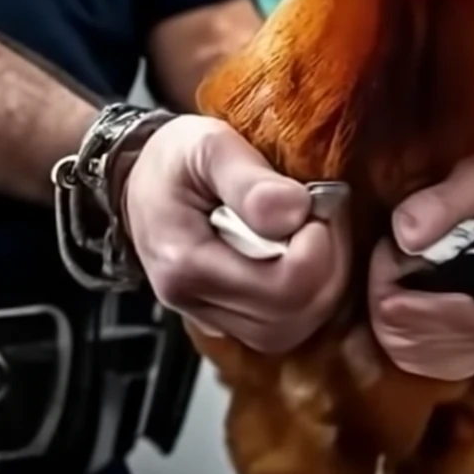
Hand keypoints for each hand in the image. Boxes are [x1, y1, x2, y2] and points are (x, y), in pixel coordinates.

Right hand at [122, 115, 349, 353]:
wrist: (144, 183)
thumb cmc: (175, 160)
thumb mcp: (205, 146)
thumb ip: (247, 178)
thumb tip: (294, 211)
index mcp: (187, 264)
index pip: (285, 285)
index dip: (319, 243)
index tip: (313, 200)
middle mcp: (198, 303)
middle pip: (296, 314)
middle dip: (328, 262)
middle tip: (321, 215)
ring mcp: (214, 318)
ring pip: (296, 328)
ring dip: (324, 281)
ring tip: (313, 233)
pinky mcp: (231, 321)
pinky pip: (286, 328)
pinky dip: (310, 296)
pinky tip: (304, 255)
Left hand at [369, 154, 473, 380]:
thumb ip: (448, 200)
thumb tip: (400, 232)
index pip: (406, 314)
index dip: (383, 274)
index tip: (392, 240)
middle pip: (403, 343)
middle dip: (383, 297)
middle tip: (392, 257)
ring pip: (416, 361)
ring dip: (394, 320)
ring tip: (401, 276)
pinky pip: (439, 365)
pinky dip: (413, 340)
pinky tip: (411, 307)